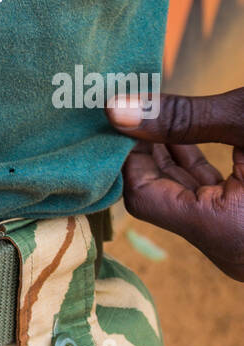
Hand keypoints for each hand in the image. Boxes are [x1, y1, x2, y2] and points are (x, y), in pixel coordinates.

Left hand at [106, 87, 243, 281]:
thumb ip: (182, 119)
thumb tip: (115, 108)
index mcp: (223, 232)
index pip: (140, 196)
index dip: (124, 153)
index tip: (114, 110)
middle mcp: (228, 246)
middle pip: (158, 194)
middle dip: (140, 147)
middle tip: (123, 100)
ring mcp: (238, 235)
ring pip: (183, 193)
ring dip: (164, 151)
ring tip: (146, 104)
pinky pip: (207, 194)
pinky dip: (190, 161)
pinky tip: (177, 126)